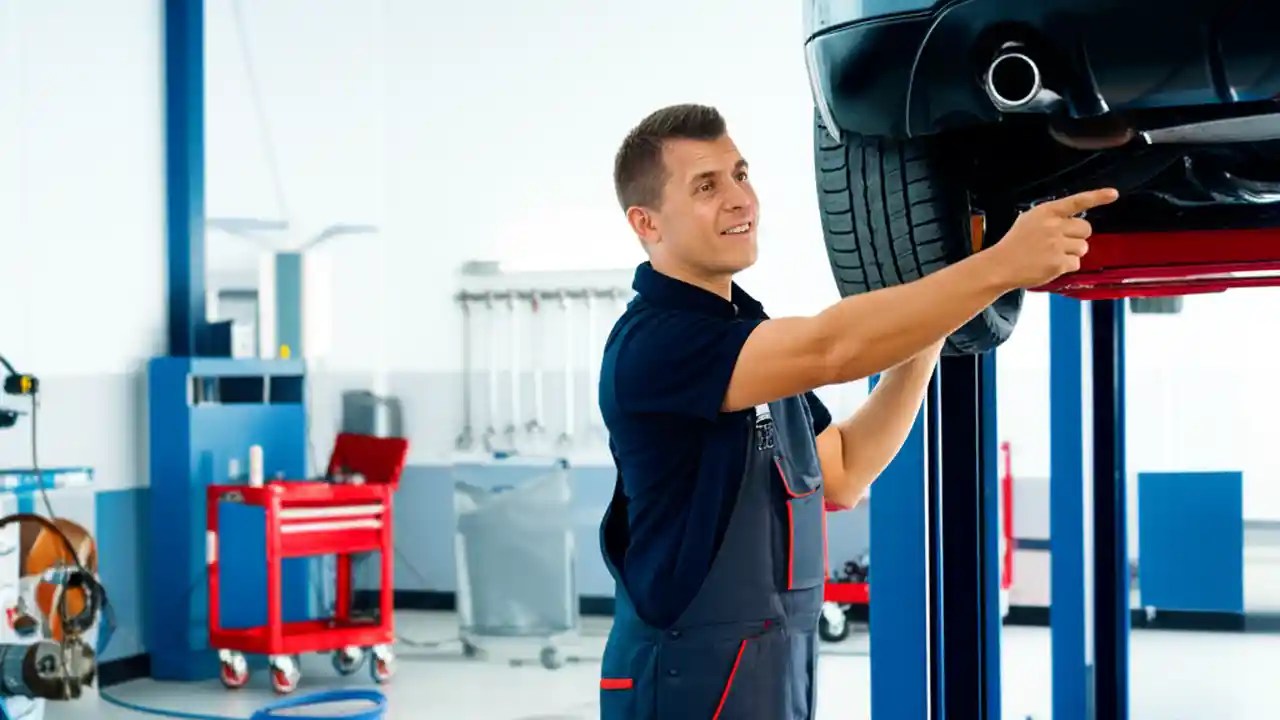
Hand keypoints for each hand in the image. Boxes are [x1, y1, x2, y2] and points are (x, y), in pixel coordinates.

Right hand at [982, 188, 1119, 287]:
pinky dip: (1066, 266)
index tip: (1113, 194)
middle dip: (1078, 237)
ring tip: (1053, 255)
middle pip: (1086, 229)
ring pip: (1083, 247)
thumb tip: (1074, 223)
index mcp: (1046, 212)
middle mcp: (1053, 226)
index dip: (1097, 197)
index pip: (1077, 201)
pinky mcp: (1058, 263)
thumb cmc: (1014, 245)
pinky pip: (1076, 263)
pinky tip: (1050, 265)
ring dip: (1072, 253)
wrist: (1000, 266)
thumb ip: (1052, 218)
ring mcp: (1056, 245)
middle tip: (1061, 243)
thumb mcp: (1029, 221)